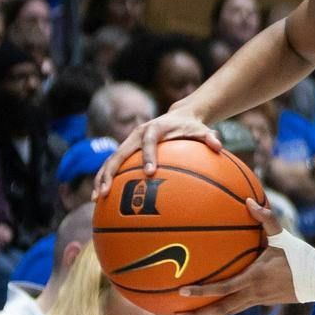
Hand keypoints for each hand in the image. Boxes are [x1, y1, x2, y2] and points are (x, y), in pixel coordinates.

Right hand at [96, 107, 218, 194]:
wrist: (179, 117)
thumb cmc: (192, 128)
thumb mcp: (203, 131)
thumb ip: (210, 137)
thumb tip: (218, 145)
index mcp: (156, 128)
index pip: (150, 140)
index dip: (148, 155)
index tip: (149, 172)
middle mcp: (138, 134)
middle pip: (121, 151)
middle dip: (113, 171)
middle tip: (108, 190)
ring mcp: (129, 142)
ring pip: (111, 160)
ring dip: (102, 177)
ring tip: (97, 197)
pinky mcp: (126, 150)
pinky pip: (112, 165)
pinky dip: (104, 179)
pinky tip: (100, 198)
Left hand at [177, 201, 292, 314]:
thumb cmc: (301, 258)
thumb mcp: (283, 237)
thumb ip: (266, 219)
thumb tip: (249, 201)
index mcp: (254, 278)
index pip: (223, 289)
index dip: (202, 292)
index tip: (182, 291)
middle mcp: (253, 294)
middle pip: (221, 309)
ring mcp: (256, 301)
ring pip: (227, 313)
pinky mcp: (260, 303)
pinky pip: (235, 309)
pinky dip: (220, 311)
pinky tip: (209, 309)